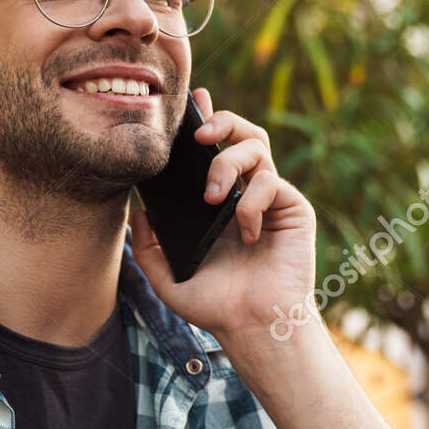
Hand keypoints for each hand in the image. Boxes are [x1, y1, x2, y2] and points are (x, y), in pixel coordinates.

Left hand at [128, 87, 316, 343]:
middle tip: (200, 136)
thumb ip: (146, 247)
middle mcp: (247, 193)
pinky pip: (272, 183)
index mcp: (219, 202)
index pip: (213, 149)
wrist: (254, 327)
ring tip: (212, 195)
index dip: (205, 119)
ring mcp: (272, 199)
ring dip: (229, 162)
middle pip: (242, 132)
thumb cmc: (217, 306)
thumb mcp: (167, 278)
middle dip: (221, 121)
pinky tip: (245, 232)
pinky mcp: (294, 209)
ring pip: (258, 147)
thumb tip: (134, 212)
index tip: (191, 101)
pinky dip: (253, 202)